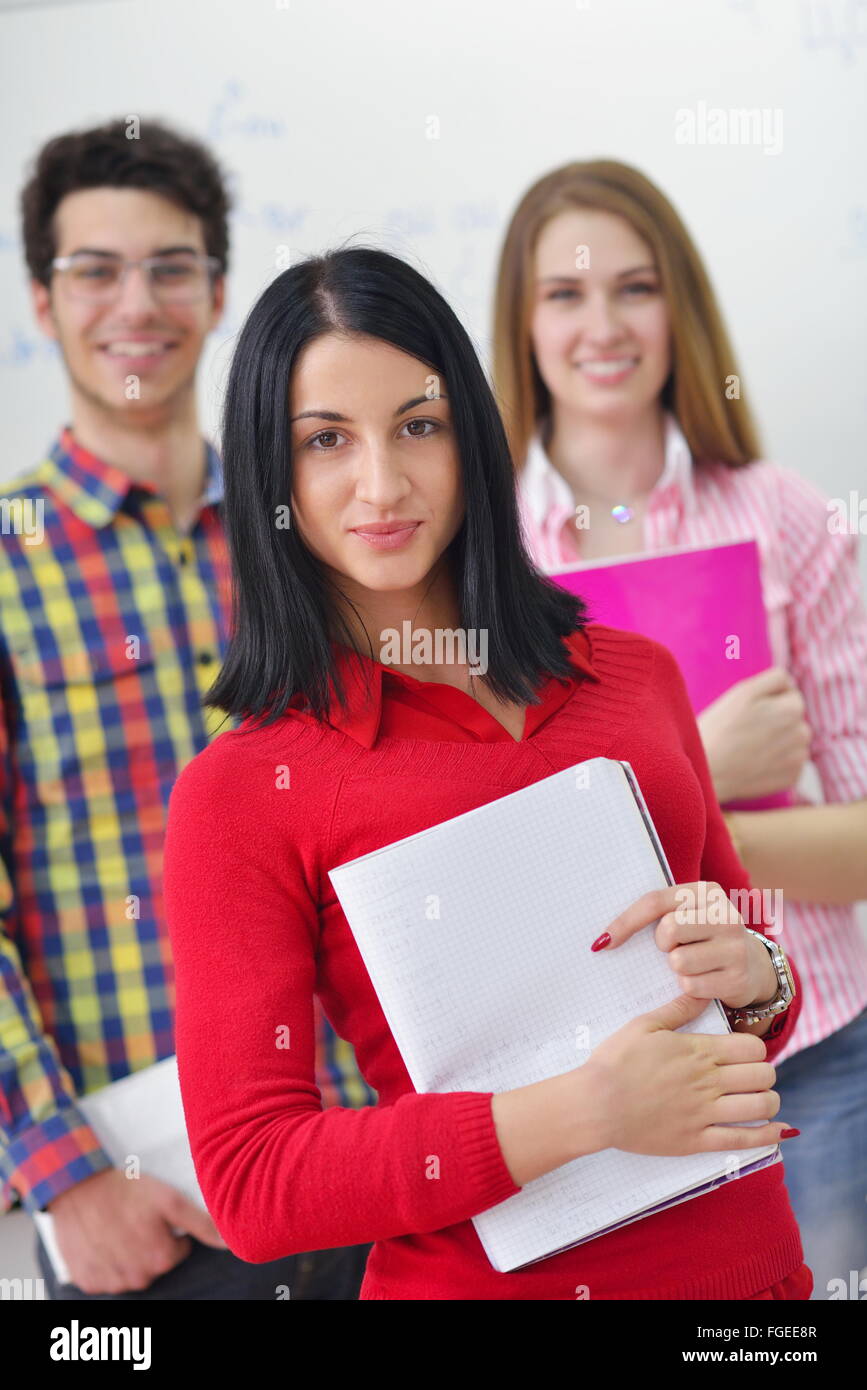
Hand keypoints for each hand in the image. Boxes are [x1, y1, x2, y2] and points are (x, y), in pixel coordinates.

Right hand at [46, 1168, 228, 1294]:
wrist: (77, 1187)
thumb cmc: (127, 1190)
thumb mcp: (170, 1199)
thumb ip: (202, 1224)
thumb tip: (229, 1243)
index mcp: (160, 1260)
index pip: (177, 1252)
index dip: (168, 1231)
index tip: (154, 1215)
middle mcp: (137, 1278)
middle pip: (154, 1265)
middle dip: (149, 1244)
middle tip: (135, 1219)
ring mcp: (110, 1282)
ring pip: (130, 1273)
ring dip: (127, 1255)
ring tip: (118, 1227)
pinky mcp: (87, 1281)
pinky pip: (105, 1278)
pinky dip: (105, 1262)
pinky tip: (102, 1239)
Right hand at [581, 992, 791, 1156]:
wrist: (596, 1104)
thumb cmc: (615, 1061)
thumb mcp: (644, 1025)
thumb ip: (679, 1009)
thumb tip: (702, 992)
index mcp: (698, 1051)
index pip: (753, 1047)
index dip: (755, 1049)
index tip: (745, 1054)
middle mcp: (708, 1081)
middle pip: (764, 1075)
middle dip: (764, 1074)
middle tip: (751, 1077)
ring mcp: (705, 1113)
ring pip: (761, 1107)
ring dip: (768, 1102)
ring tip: (759, 1100)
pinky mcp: (697, 1140)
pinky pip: (743, 1141)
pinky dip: (766, 1136)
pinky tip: (777, 1132)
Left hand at [593, 881, 777, 1009]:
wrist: (754, 967)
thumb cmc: (705, 938)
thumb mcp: (689, 915)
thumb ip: (658, 914)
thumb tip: (603, 939)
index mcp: (708, 892)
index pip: (656, 901)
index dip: (625, 922)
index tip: (603, 942)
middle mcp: (726, 915)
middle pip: (668, 929)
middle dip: (663, 944)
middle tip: (675, 947)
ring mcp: (735, 947)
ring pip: (678, 961)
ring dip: (677, 968)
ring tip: (694, 964)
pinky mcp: (737, 978)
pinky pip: (690, 986)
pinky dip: (689, 987)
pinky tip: (705, 980)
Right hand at [697, 667, 810, 802]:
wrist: (707, 772)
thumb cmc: (721, 728)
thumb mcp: (745, 692)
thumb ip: (775, 679)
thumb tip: (792, 684)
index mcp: (793, 709)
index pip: (792, 694)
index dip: (769, 699)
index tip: (750, 711)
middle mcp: (802, 734)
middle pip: (794, 719)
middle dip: (777, 720)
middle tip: (747, 730)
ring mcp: (798, 759)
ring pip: (793, 741)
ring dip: (779, 741)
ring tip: (750, 747)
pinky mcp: (791, 778)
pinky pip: (789, 763)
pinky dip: (776, 762)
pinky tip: (755, 763)